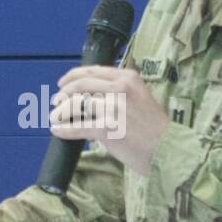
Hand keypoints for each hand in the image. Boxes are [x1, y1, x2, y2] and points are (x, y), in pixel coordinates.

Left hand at [49, 65, 169, 175]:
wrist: (167, 149)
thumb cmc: (154, 128)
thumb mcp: (139, 98)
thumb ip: (118, 93)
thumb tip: (89, 98)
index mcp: (127, 78)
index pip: (93, 71)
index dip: (73, 76)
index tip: (62, 83)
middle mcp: (120, 89)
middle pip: (81, 85)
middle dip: (64, 93)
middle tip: (55, 101)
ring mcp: (113, 108)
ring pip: (76, 104)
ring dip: (61, 111)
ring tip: (54, 117)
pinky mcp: (107, 128)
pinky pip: (78, 127)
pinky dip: (64, 128)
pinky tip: (57, 130)